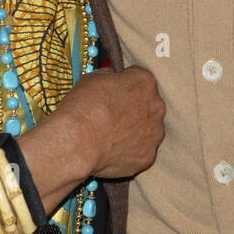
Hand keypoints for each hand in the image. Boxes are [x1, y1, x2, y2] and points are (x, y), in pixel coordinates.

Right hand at [57, 64, 165, 179]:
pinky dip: (130, 150)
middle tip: (112, 114)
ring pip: (147, 129)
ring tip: (111, 134)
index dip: (125, 84)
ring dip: (134, 129)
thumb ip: (110, 77)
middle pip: (148, 104)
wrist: (77, 142)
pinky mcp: (147, 156)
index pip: (139, 78)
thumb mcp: (93, 78)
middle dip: (133, 107)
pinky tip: (113, 149)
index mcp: (144, 83)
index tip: (115, 91)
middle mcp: (156, 106)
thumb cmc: (84, 108)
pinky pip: (141, 150)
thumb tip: (112, 80)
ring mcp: (154, 133)